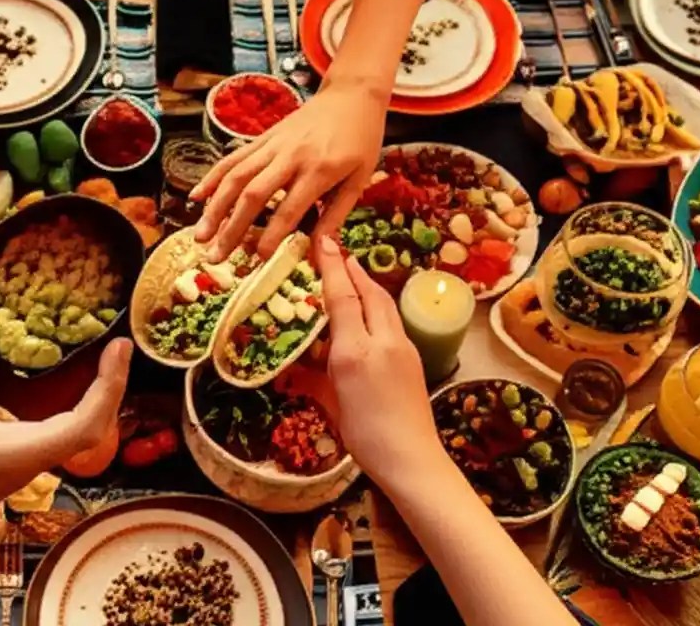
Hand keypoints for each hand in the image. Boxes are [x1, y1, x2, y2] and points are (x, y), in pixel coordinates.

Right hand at [0, 300, 131, 546]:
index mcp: (22, 449)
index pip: (87, 423)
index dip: (110, 386)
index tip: (118, 349)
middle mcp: (34, 460)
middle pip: (93, 427)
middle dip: (110, 385)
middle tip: (115, 345)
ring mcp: (27, 465)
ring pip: (77, 432)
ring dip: (93, 396)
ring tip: (98, 355)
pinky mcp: (17, 462)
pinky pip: (56, 432)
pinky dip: (69, 404)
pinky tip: (58, 378)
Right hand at [189, 83, 384, 260]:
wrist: (352, 94)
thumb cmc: (360, 140)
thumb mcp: (358, 180)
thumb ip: (336, 216)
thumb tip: (319, 253)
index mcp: (319, 170)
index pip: (289, 209)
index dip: (271, 236)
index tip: (258, 259)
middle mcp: (291, 156)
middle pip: (253, 194)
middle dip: (231, 228)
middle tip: (215, 256)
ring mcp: (273, 145)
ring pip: (236, 176)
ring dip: (214, 207)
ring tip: (200, 234)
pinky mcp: (262, 137)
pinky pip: (233, 158)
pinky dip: (212, 176)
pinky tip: (196, 196)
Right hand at [312, 235, 441, 469]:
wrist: (411, 459)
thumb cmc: (364, 436)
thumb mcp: (329, 405)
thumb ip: (310, 380)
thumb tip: (287, 371)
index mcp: (356, 350)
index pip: (342, 296)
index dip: (331, 266)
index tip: (323, 240)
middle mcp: (382, 341)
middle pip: (369, 293)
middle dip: (353, 271)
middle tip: (337, 254)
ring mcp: (402, 349)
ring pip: (384, 306)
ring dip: (367, 287)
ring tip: (352, 277)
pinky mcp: (412, 360)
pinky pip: (391, 322)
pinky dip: (377, 308)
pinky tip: (368, 315)